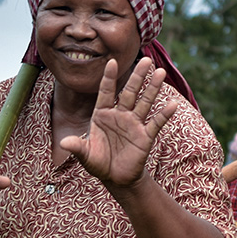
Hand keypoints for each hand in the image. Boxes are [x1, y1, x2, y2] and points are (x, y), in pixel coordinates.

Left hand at [59, 58, 177, 187]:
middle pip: (129, 92)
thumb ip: (77, 147)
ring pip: (144, 102)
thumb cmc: (99, 163)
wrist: (116, 178)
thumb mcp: (85, 155)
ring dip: (152, 88)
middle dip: (137, 76)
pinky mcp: (145, 136)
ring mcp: (134, 124)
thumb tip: (65, 143)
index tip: (112, 62)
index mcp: (102, 115)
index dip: (109, 78)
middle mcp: (119, 115)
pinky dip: (164, 114)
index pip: (105, 92)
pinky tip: (172, 104)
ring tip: (160, 72)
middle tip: (146, 59)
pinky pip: (155, 123)